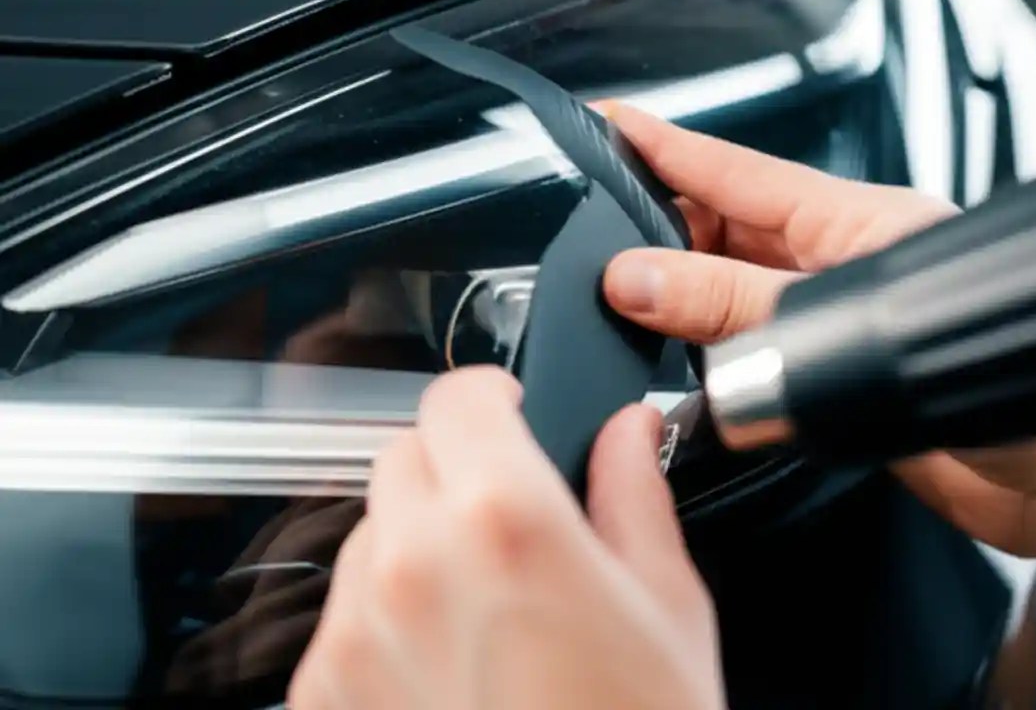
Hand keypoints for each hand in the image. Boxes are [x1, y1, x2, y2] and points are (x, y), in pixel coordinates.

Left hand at [288, 367, 722, 709]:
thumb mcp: (669, 606)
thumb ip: (634, 493)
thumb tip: (627, 433)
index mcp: (507, 522)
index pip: (457, 397)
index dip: (491, 395)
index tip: (509, 411)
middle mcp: (413, 566)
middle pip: (406, 457)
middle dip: (457, 466)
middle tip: (512, 516)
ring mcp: (357, 634)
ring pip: (371, 534)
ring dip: (420, 542)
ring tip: (488, 609)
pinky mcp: (325, 694)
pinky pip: (346, 614)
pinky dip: (389, 616)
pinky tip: (454, 666)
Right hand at [599, 103, 1035, 629]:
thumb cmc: (1004, 366)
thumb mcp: (836, 315)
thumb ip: (732, 303)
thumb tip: (640, 280)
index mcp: (848, 222)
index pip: (731, 170)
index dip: (662, 145)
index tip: (606, 123)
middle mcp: (834, 270)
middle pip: (720, 234)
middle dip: (656, 238)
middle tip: (596, 256)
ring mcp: (830, 330)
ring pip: (727, 305)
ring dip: (679, 313)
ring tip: (625, 318)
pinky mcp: (831, 393)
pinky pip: (747, 371)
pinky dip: (705, 379)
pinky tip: (676, 387)